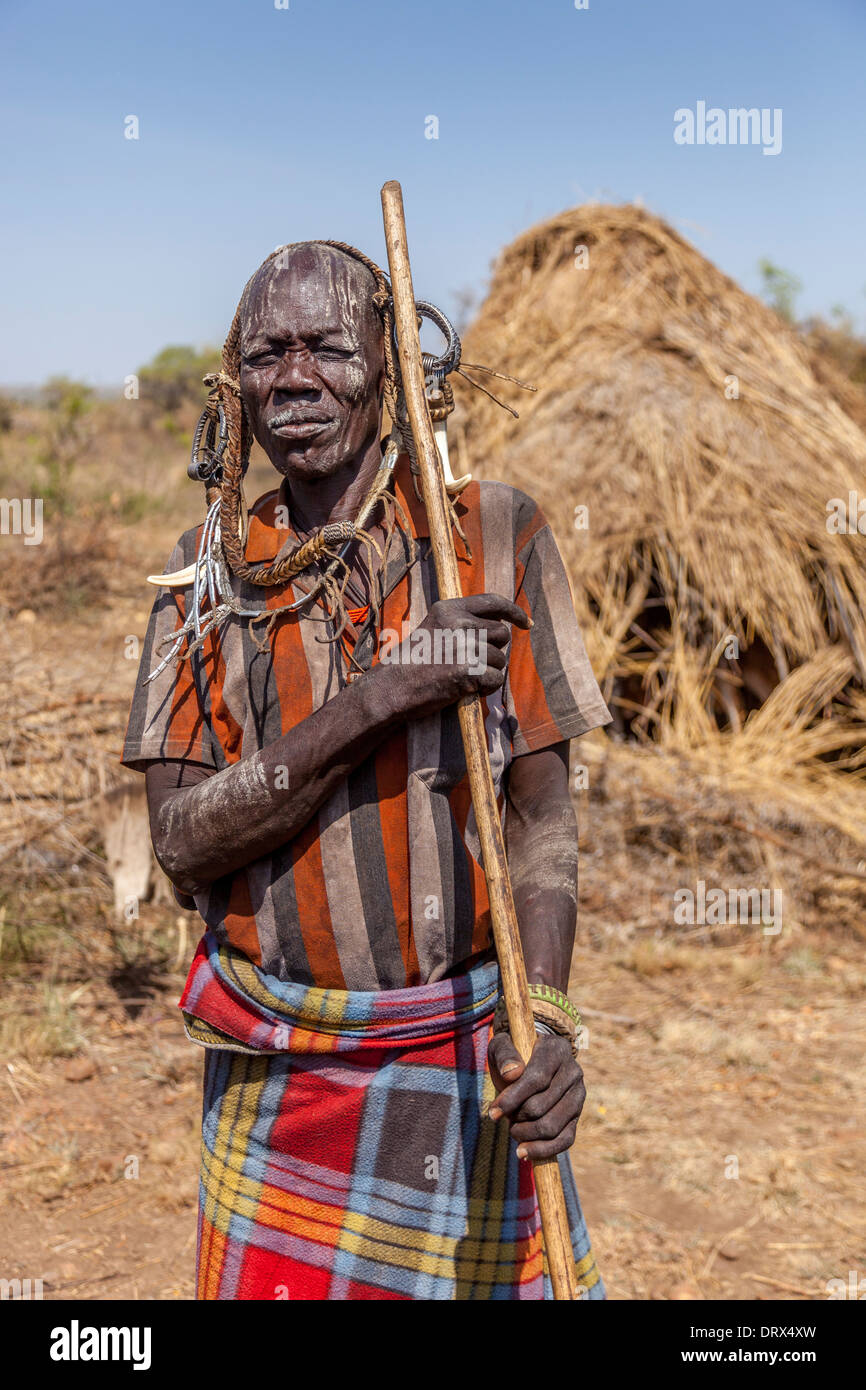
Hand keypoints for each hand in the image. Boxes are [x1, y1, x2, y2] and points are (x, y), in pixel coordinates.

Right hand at [382, 593, 530, 719]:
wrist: (392, 687)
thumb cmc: (412, 662)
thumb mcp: (433, 627)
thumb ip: (460, 622)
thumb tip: (499, 626)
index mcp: (450, 609)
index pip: (493, 602)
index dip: (514, 612)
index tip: (527, 623)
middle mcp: (459, 624)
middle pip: (502, 634)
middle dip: (495, 651)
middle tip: (474, 663)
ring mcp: (465, 647)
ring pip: (500, 660)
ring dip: (489, 672)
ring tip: (464, 677)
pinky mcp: (469, 671)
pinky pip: (496, 679)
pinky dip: (486, 688)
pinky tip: (467, 689)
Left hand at [487, 1031, 584, 1159]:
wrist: (533, 1058)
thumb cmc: (514, 1053)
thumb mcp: (503, 1044)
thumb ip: (504, 1054)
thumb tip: (511, 1074)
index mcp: (556, 1050)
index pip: (537, 1079)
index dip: (513, 1098)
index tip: (492, 1113)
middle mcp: (573, 1072)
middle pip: (541, 1106)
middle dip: (516, 1117)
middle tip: (505, 1116)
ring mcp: (578, 1095)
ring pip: (552, 1127)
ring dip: (525, 1134)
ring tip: (513, 1128)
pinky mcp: (577, 1115)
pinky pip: (565, 1140)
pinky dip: (543, 1150)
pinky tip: (523, 1152)